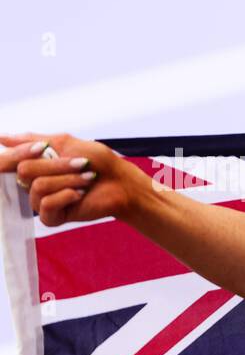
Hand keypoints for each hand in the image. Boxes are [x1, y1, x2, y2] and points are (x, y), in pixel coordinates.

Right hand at [0, 132, 154, 226]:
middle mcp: (32, 183)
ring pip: (37, 186)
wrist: (122, 183)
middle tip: (81, 164)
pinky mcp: (52, 216)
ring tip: (86, 179)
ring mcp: (41, 201)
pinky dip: (66, 195)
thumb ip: (33, 140)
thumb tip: (2, 138)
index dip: (18, 153)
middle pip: (24, 171)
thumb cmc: (98, 162)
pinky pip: (46, 204)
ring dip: (68, 179)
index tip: (43, 148)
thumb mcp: (65, 142)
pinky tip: (80, 195)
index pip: (6, 162)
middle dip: (56, 165)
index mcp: (33, 166)